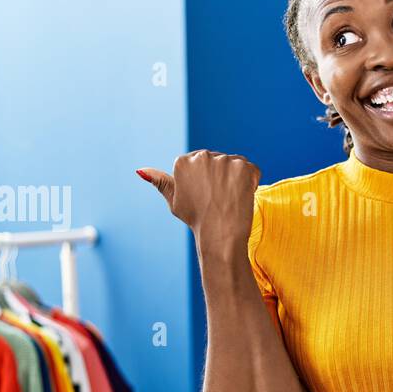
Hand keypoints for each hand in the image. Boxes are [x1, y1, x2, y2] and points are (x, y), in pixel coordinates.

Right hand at [137, 150, 259, 245]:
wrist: (220, 234)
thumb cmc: (197, 220)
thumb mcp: (174, 201)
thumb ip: (161, 182)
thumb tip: (140, 170)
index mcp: (182, 162)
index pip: (201, 164)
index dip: (208, 182)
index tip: (207, 197)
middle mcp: (201, 156)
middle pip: (218, 162)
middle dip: (222, 177)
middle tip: (219, 200)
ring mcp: (223, 160)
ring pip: (235, 166)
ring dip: (237, 180)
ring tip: (230, 199)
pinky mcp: (242, 166)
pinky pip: (251, 170)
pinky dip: (251, 182)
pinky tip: (242, 197)